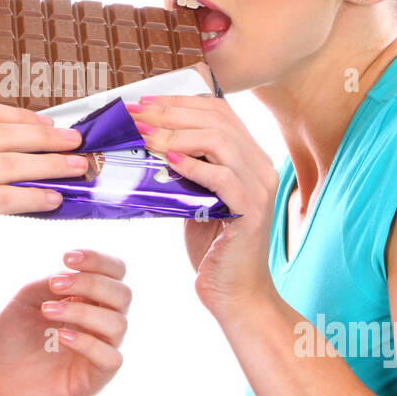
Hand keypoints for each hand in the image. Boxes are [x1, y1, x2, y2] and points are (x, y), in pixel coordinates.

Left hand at [0, 250, 130, 395]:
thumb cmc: (11, 338)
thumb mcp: (28, 298)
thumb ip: (54, 282)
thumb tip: (78, 274)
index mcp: (90, 300)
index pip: (115, 273)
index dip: (99, 260)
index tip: (67, 257)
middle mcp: (100, 324)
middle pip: (124, 295)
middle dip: (91, 283)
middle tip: (55, 284)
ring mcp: (99, 352)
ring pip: (118, 324)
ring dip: (82, 311)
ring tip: (47, 311)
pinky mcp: (93, 380)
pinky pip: (111, 359)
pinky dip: (88, 343)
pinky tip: (60, 337)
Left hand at [127, 95, 278, 314]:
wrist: (234, 293)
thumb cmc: (212, 246)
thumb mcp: (195, 197)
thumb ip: (184, 168)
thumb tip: (146, 143)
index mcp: (249, 157)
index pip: (218, 111)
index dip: (180, 102)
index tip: (144, 103)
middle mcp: (260, 166)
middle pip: (217, 119)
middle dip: (171, 112)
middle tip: (136, 116)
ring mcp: (259, 187)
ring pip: (220, 141)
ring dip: (176, 134)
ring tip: (145, 136)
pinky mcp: (251, 212)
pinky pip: (223, 177)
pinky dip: (193, 164)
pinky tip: (167, 160)